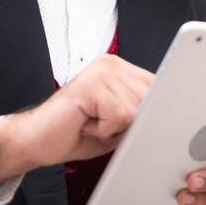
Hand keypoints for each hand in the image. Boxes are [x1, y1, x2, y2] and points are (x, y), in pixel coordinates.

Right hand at [0, 53, 153, 181]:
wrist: (36, 140)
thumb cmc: (76, 133)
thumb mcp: (118, 124)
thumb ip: (141, 114)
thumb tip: (169, 117)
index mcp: (120, 69)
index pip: (158, 87)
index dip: (156, 110)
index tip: (162, 119)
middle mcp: (111, 64)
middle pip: (151, 100)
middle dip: (131, 123)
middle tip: (103, 125)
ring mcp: (101, 71)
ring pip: (136, 109)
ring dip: (116, 127)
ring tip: (93, 123)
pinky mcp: (91, 84)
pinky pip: (119, 115)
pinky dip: (104, 129)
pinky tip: (86, 123)